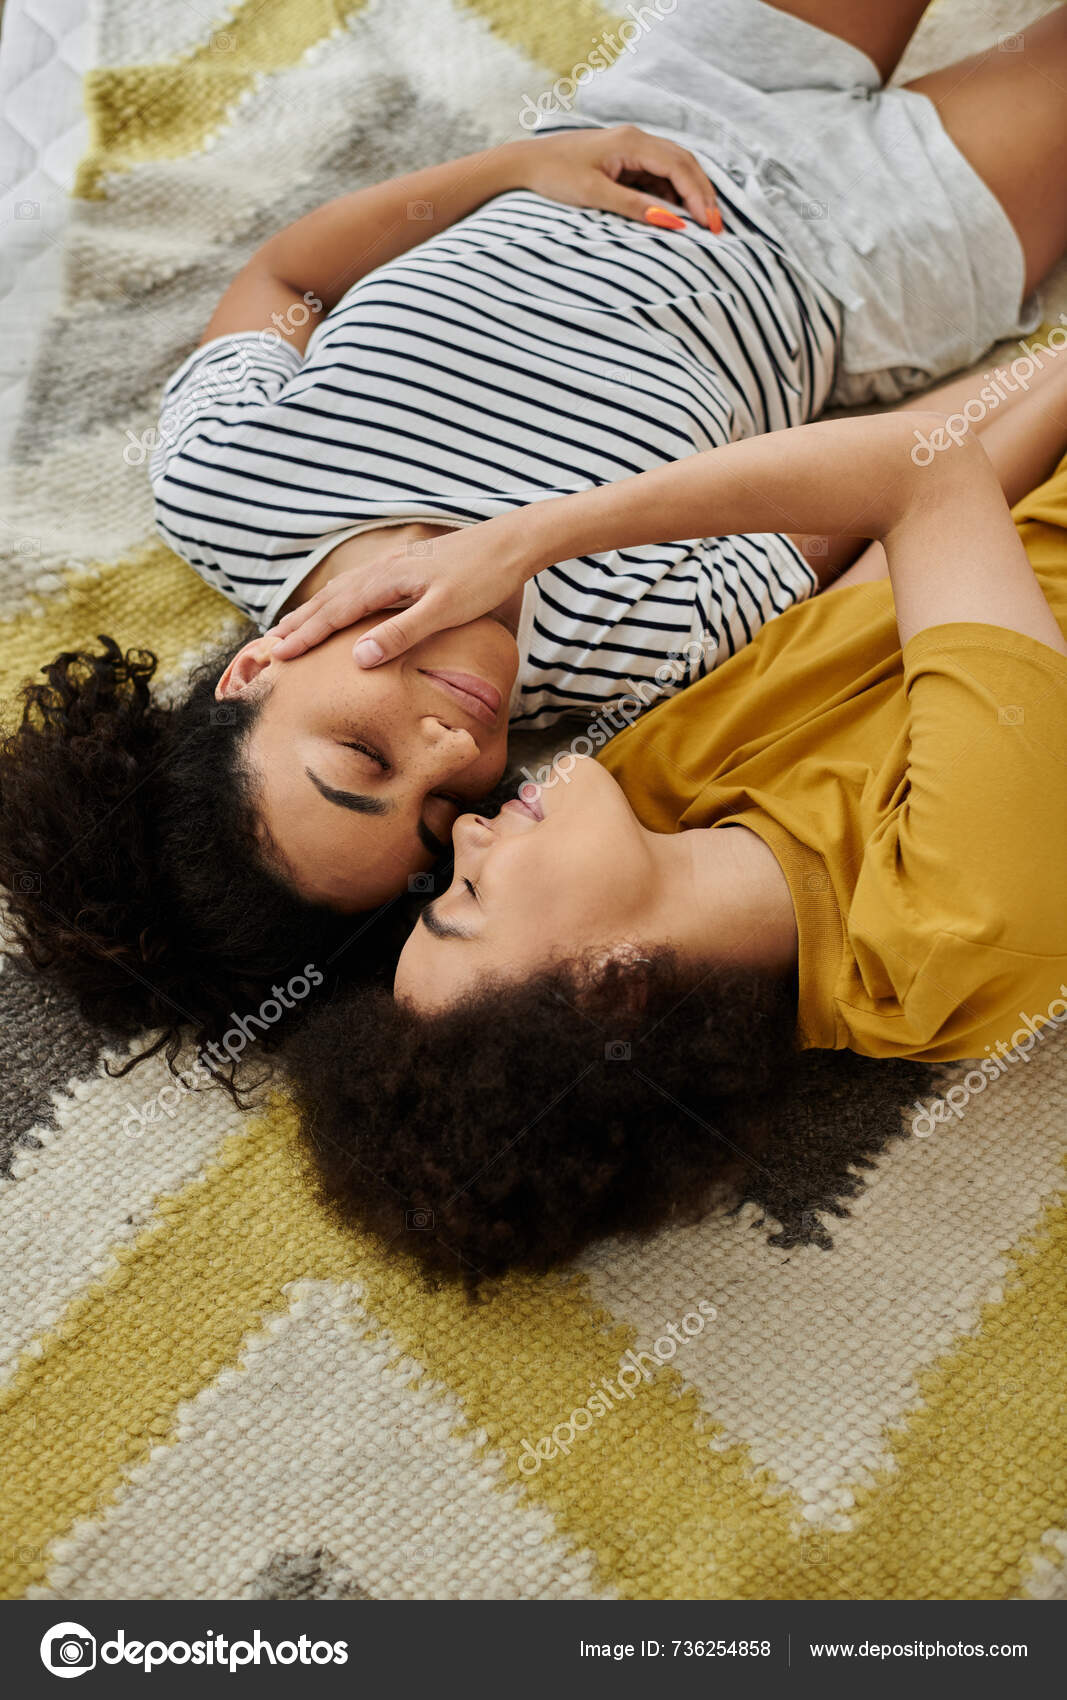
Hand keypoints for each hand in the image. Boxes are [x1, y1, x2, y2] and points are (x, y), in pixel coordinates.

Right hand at [268, 513, 534, 665]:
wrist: (512, 543)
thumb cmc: (483, 578)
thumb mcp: (444, 611)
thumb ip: (401, 633)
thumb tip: (357, 657)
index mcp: (388, 581)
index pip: (335, 613)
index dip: (305, 636)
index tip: (278, 655)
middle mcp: (385, 569)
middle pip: (331, 599)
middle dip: (299, 623)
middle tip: (270, 646)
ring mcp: (395, 565)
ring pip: (344, 590)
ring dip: (316, 610)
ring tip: (293, 626)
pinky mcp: (409, 566)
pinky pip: (361, 585)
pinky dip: (339, 598)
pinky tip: (341, 604)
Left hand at [513, 124, 720, 230]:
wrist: (524, 163)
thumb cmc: (554, 175)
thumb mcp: (594, 194)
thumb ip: (633, 206)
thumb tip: (671, 221)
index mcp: (632, 142)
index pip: (679, 167)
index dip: (698, 196)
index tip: (710, 224)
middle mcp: (636, 139)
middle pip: (684, 163)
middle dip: (703, 194)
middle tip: (717, 226)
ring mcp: (631, 148)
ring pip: (674, 168)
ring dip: (690, 194)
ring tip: (703, 223)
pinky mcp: (624, 160)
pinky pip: (657, 175)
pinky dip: (671, 194)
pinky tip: (675, 214)